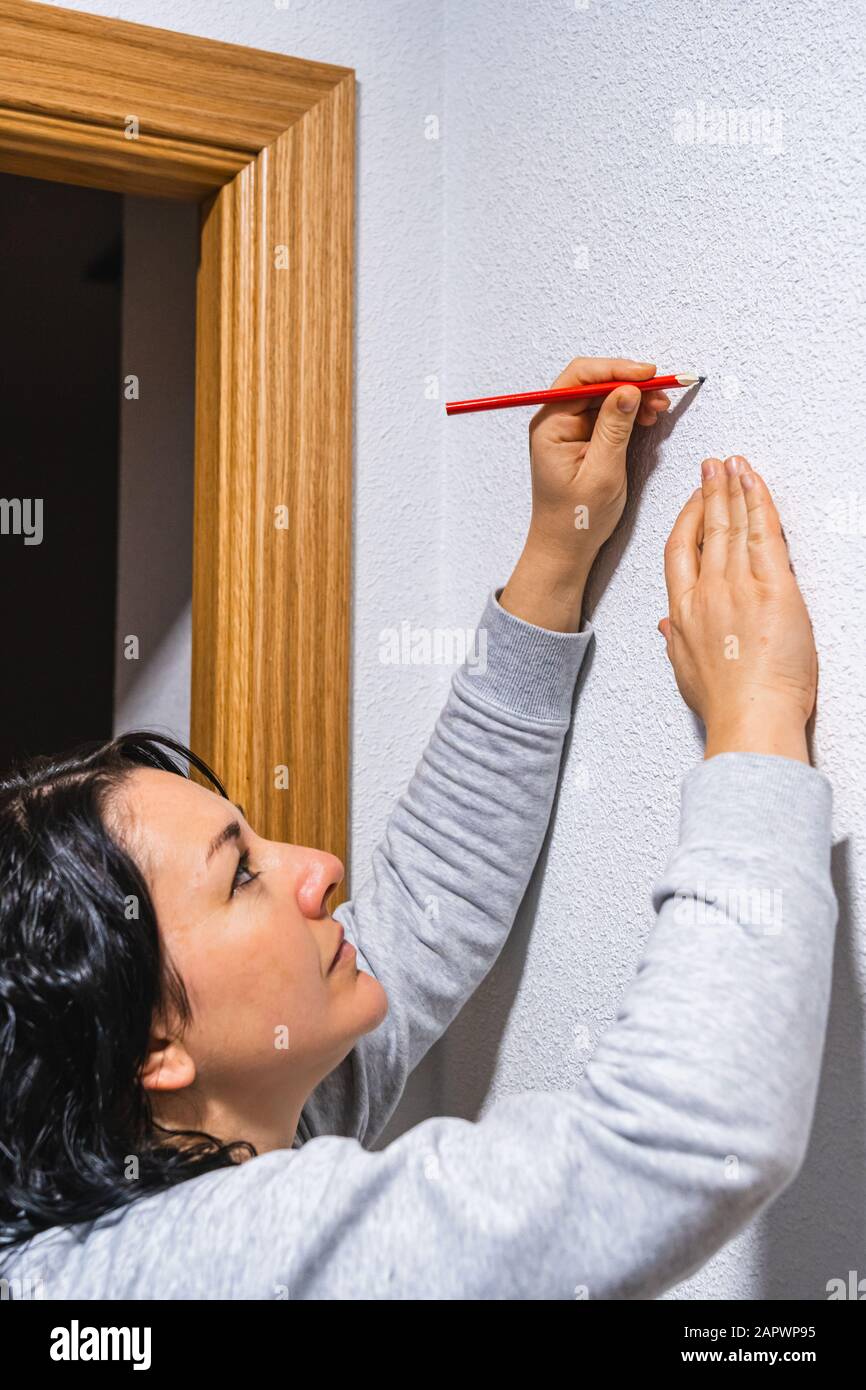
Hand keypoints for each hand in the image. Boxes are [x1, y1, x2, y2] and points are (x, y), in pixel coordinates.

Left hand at [500, 356, 669, 632]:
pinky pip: (609, 414)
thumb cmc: (577, 519)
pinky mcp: (584, 438)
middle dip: (630, 382)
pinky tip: (649, 417)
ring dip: (635, 397)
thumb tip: (628, 390)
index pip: (580, 377)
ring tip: (661, 407)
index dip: (616, 369)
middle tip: (663, 391)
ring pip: (606, 396)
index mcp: (550, 426)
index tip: (648, 374)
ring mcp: (570, 429)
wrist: (566, 548)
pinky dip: (631, 412)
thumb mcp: (602, 472)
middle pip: (595, 382)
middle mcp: (556, 421)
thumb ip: (614, 428)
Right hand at [659, 455, 816, 763]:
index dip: (686, 520)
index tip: (694, 503)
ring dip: (734, 488)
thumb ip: (675, 641)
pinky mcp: (774, 590)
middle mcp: (706, 594)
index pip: (680, 551)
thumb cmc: (724, 705)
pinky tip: (756, 484)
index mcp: (682, 612)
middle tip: (712, 467)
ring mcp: (739, 588)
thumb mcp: (686, 671)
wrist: (751, 719)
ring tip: (734, 463)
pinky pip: (765, 535)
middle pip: (706, 530)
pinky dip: (760, 504)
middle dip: (709, 492)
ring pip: (734, 525)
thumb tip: (666, 625)